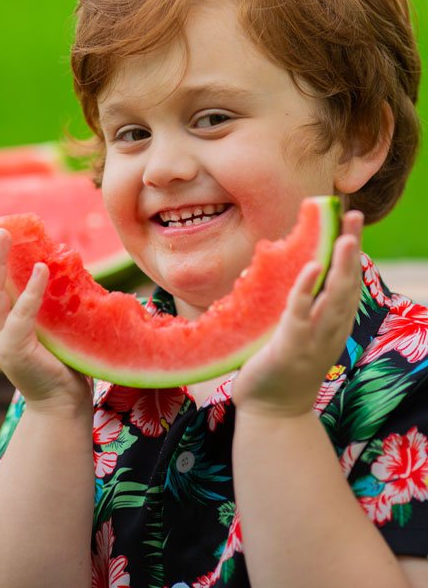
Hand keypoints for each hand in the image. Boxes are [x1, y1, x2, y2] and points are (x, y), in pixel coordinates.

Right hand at [0, 216, 90, 414]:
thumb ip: (43, 299)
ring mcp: (0, 337)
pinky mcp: (16, 349)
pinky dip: (31, 291)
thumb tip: (54, 261)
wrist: (61, 404)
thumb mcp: (47, 322)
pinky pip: (23, 315)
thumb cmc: (59, 361)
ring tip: (1, 232)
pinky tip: (42, 269)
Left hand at [233, 210, 364, 417]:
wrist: (273, 412)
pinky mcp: (291, 345)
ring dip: (340, 266)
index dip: (351, 250)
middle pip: (347, 282)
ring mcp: (313, 338)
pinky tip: (310, 268)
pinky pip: (300, 312)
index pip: (346, 280)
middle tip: (355, 215)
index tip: (352, 220)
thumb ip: (294, 304)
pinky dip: (306, 289)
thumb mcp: (291, 330)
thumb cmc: (279, 368)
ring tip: (344, 236)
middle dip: (352, 248)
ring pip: (333, 297)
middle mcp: (329, 328)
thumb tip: (286, 270)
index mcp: (331, 323)